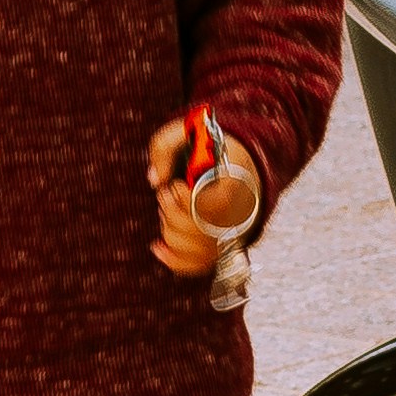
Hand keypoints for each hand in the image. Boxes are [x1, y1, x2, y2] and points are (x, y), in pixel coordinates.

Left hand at [146, 109, 264, 284]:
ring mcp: (233, 232)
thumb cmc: (209, 145)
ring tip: (167, 210)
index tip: (175, 185)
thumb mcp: (186, 131)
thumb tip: (155, 180)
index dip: (183, 199)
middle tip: (166, 194)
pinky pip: (198, 264)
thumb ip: (164, 148)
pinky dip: (174, 259)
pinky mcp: (222, 245)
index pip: (209, 206)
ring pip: (196, 250)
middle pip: (199, 230)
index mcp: (238, 183)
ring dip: (170, 230)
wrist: (239, 159)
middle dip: (171, 213)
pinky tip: (157, 246)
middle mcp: (240, 213)